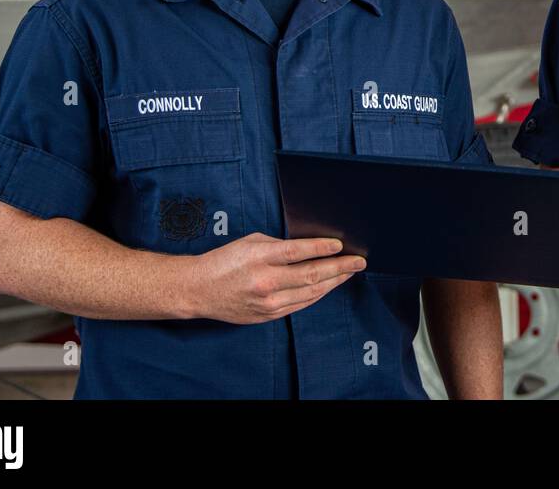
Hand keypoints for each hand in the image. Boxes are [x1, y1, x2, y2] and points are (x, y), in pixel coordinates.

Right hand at [185, 232, 365, 323]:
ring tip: (349, 272)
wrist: (199, 290)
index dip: (322, 248)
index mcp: (260, 258)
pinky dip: (318, 294)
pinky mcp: (268, 315)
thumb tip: (309, 247)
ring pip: (310, 292)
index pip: (298, 251)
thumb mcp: (251, 242)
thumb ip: (279, 245)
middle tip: (359, 261)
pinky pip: (301, 304)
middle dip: (339, 267)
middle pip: (311, 274)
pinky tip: (329, 285)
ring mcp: (268, 301)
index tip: (340, 245)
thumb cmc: (225, 261)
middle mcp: (265, 281)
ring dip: (334, 281)